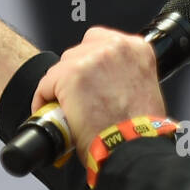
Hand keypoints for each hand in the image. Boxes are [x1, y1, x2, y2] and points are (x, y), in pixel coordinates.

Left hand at [31, 27, 167, 165]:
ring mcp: (90, 59)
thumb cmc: (140, 128)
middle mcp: (114, 48)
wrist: (133, 147)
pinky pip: (46, 84)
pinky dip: (45, 99)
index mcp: (136, 48)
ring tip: (69, 107)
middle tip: (81, 98)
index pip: (101, 42)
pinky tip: (57, 113)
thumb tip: (109, 81)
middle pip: (79, 52)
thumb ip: (127, 74)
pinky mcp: (69, 75)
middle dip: (76, 75)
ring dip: (62, 86)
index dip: (92, 64)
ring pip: (62, 67)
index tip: (90, 80)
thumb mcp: (144, 88)